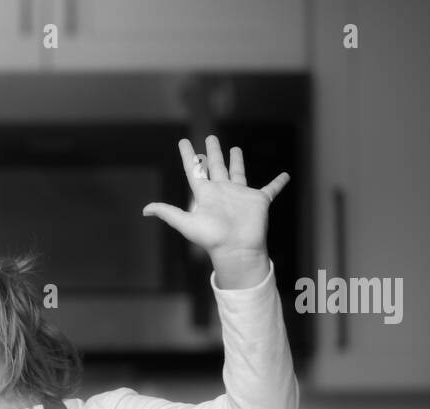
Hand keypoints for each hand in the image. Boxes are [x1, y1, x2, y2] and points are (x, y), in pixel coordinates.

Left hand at [142, 136, 288, 258]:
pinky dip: (278, 183)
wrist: (236, 249)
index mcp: (205, 194)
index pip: (194, 170)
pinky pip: (270, 189)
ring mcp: (240, 195)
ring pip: (238, 172)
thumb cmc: (211, 238)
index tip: (182, 142)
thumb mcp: (186, 223)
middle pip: (216, 166)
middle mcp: (222, 191)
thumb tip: (145, 210)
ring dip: (237, 161)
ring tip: (235, 148)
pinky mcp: (258, 201)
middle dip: (213, 152)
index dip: (187, 155)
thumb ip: (167, 213)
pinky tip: (284, 176)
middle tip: (210, 137)